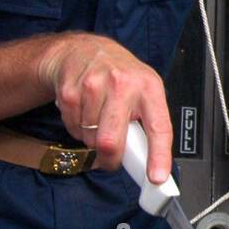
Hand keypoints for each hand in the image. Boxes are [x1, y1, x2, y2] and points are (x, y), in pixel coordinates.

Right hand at [37, 33, 172, 182]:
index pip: (159, 127)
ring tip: (98, 119)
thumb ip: (148, 122)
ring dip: (92, 138)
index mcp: (149, 87)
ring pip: (89, 138)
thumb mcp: (144, 90)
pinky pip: (73, 128)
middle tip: (112, 157)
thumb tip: (154, 163)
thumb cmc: (120, 76)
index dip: (159, 156)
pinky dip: (78, 128)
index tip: (157, 177)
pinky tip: (84, 110)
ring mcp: (94, 85)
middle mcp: (123, 84)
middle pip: (111, 141)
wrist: (84, 50)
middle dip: (110, 158)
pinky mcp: (70, 90)